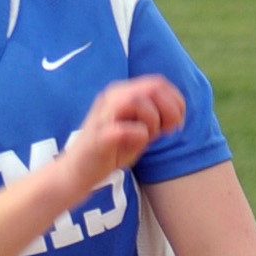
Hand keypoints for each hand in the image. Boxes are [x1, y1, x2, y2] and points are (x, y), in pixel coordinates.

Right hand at [58, 76, 184, 199]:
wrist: (78, 172)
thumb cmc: (110, 151)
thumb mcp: (139, 130)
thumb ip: (155, 119)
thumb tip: (177, 112)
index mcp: (121, 93)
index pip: (158, 83)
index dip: (176, 101)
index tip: (176, 124)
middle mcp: (111, 98)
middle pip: (152, 88)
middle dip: (169, 109)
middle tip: (168, 130)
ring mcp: (103, 115)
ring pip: (137, 102)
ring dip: (153, 120)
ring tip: (152, 136)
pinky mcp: (98, 136)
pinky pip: (125, 129)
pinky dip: (139, 135)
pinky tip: (139, 142)